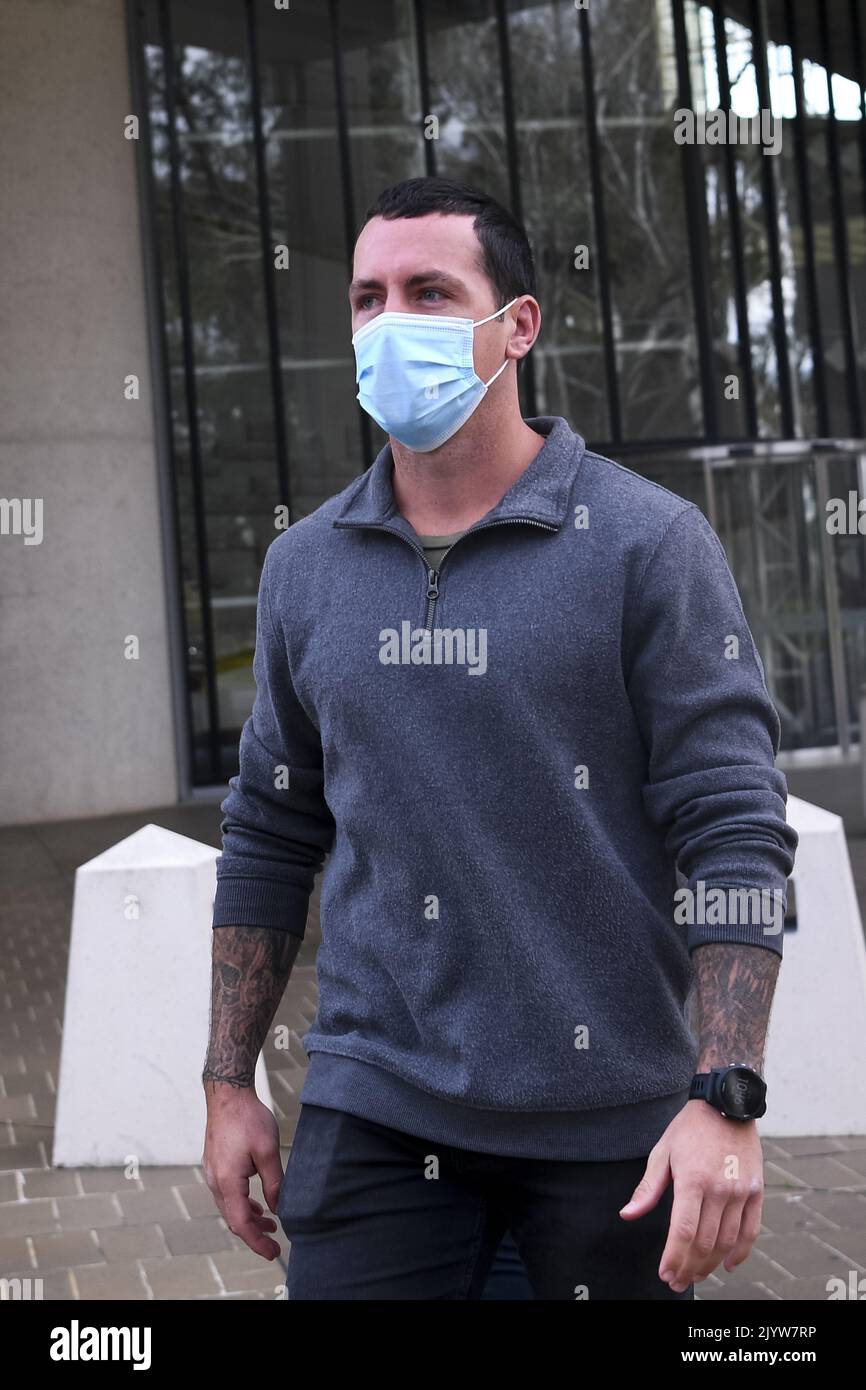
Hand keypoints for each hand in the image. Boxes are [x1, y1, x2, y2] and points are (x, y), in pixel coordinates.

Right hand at [202, 1087, 284, 1259]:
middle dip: (254, 1234)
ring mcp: (213, 1173)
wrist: (227, 1095)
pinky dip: (243, 1205)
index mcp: (228, 1181)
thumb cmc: (247, 1119)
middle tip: (275, 1246)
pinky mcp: (216, 1166)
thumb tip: (279, 1208)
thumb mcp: (268, 1151)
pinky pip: (227, 1194)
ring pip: (230, 1207)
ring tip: (271, 1226)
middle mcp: (215, 1181)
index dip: (257, 1241)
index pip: (241, 1223)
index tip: (273, 1253)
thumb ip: (274, 1183)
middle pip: (234, 1219)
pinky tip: (257, 1206)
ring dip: (250, 1219)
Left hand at [618, 1099, 763, 1291]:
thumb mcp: (662, 1152)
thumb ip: (648, 1188)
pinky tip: (728, 1264)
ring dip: (711, 1264)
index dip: (674, 1258)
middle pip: (704, 1242)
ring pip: (727, 1241)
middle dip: (689, 1267)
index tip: (665, 1274)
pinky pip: (751, 1230)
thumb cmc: (690, 1128)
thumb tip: (628, 1214)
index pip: (682, 1231)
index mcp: (692, 1179)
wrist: (726, 1104)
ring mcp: (740, 1191)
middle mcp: (719, 1189)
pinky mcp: (755, 1191)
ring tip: (696, 1274)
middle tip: (677, 1281)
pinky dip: (741, 1252)